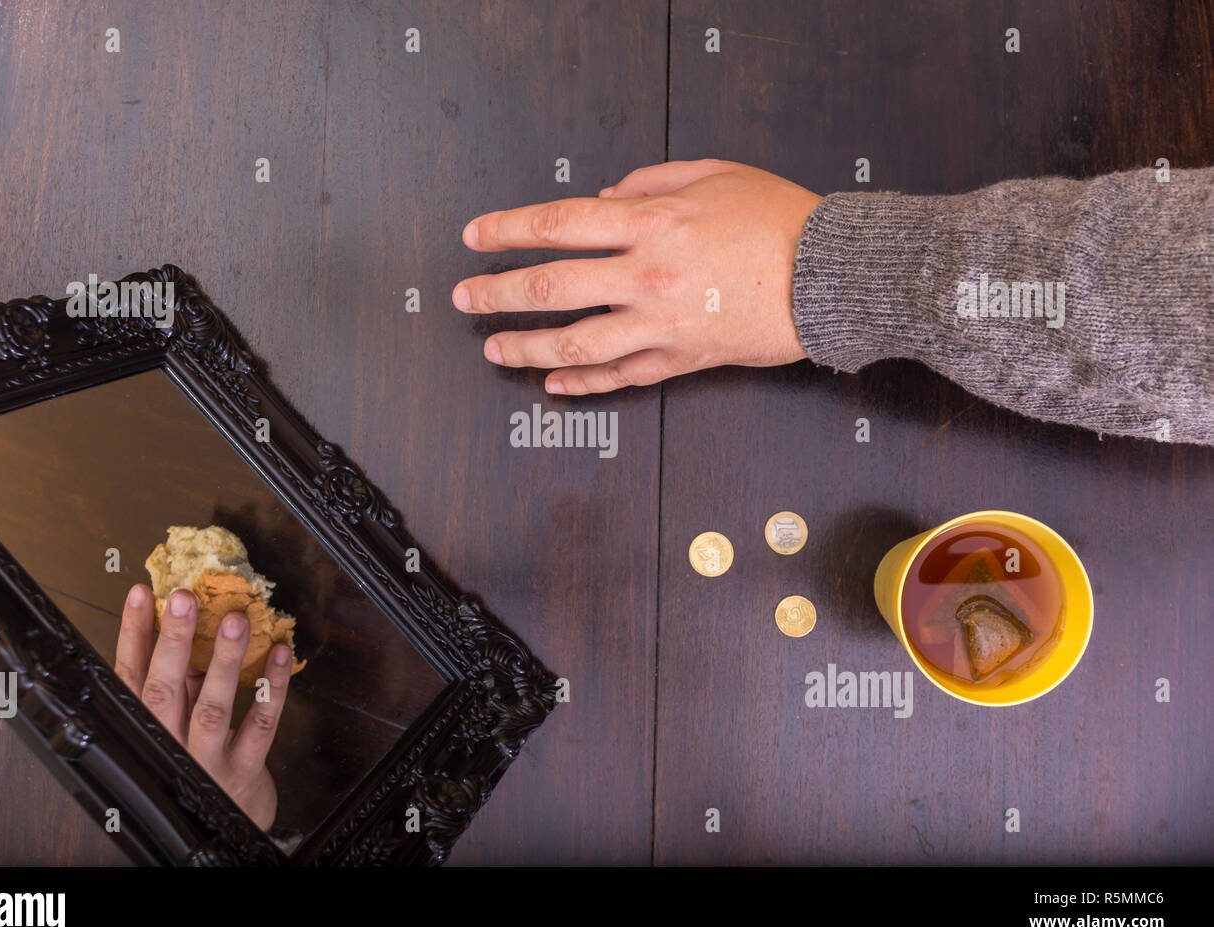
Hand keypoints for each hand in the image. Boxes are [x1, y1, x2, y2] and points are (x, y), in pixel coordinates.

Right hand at [113, 583, 290, 830]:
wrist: (227, 820)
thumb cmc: (199, 758)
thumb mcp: (179, 720)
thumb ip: (182, 682)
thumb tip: (190, 625)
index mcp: (148, 726)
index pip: (131, 677)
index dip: (134, 635)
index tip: (140, 594)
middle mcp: (170, 744)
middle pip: (165, 690)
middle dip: (172, 641)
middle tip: (183, 598)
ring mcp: (208, 759)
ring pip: (212, 707)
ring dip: (224, 661)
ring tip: (235, 620)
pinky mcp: (244, 768)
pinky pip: (261, 722)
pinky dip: (272, 686)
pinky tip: (280, 653)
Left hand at [452, 159, 822, 394]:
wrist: (831, 277)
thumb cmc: (779, 221)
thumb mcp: (713, 174)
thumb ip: (649, 181)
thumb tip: (604, 197)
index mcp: (651, 223)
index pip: (557, 225)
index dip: (507, 231)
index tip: (476, 237)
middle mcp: (646, 276)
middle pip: (551, 287)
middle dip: (497, 292)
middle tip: (465, 298)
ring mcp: (661, 324)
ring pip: (574, 343)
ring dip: (524, 347)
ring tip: (494, 347)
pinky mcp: (681, 359)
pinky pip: (619, 377)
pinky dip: (581, 382)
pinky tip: (551, 382)